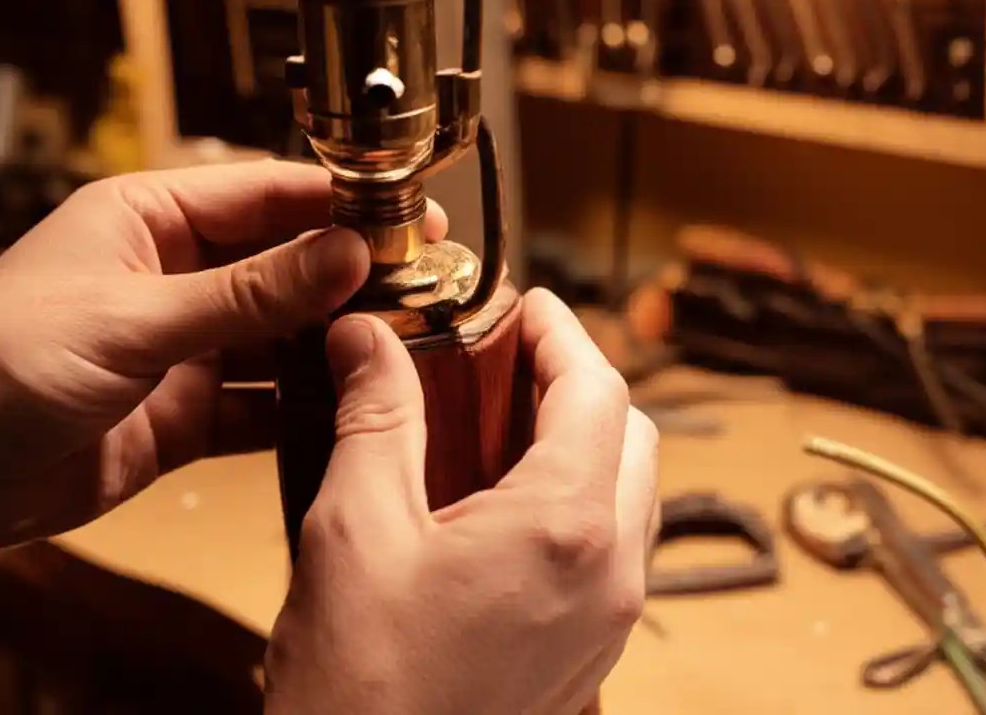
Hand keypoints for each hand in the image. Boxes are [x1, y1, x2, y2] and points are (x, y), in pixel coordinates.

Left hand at [0, 159, 445, 552]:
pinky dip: (304, 409)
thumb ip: (244, 294)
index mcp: (149, 220)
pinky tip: (352, 411)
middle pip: (284, 268)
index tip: (409, 217)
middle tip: (425, 288)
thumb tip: (344, 253)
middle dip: (349, 279)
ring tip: (404, 350)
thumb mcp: (131, 319)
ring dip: (334, 346)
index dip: (338, 204)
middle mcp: (173, 277)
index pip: (264, 196)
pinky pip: (262, 406)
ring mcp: (182, 350)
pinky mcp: (185, 415)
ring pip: (280, 339)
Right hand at [264, 289, 660, 714]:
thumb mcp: (356, 527)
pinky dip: (574, 504)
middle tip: (505, 363)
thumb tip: (368, 340)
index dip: (560, 331)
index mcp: (563, 528)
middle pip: (629, 435)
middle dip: (574, 384)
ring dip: (578, 444)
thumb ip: (377, 417)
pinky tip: (499, 506)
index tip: (524, 307)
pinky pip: (610, 549)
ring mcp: (607, 618)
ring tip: (497, 429)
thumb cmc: (365, 687)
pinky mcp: (588, 649)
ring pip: (628, 493)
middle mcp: (608, 572)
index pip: (595, 388)